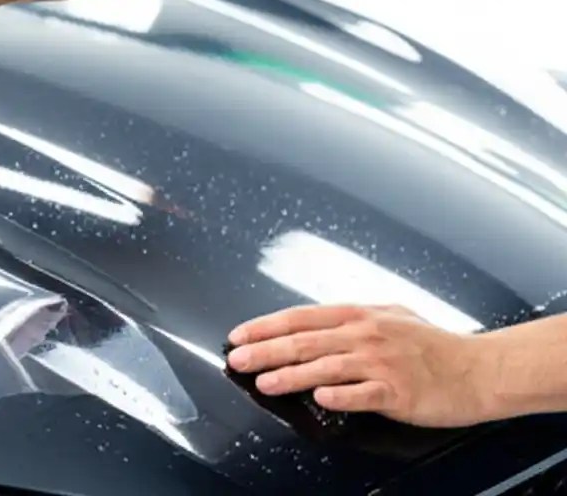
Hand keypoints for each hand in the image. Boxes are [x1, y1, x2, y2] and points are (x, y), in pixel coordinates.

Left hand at [226, 304, 495, 427]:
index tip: (238, 336)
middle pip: (304, 342)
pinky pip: (362, 394)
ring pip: (326, 367)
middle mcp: (366, 335)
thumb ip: (350, 320)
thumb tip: (312, 325)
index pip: (300, 318)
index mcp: (359, 315)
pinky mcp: (398, 391)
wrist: (478, 368)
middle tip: (236, 360)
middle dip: (265, 351)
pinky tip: (319, 398)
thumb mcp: (388, 316)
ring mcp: (381, 363)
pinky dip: (339, 395)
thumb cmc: (433, 345)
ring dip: (291, 375)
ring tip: (264, 382)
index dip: (265, 326)